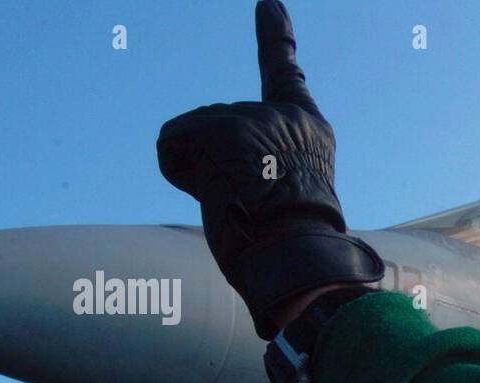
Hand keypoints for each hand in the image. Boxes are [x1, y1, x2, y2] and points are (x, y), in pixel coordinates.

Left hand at [156, 0, 381, 338]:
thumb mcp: (284, 208)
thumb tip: (223, 189)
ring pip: (191, 138)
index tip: (267, 4)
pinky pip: (171, 146)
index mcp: (308, 131)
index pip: (286, 75)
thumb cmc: (293, 253)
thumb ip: (258, 179)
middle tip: (249, 209)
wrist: (297, 260)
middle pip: (215, 127)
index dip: (276, 37)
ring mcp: (252, 118)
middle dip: (212, 167)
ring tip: (237, 207)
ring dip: (197, 176)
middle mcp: (283, 116)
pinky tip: (212, 195)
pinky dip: (177, 173)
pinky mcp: (222, 127)